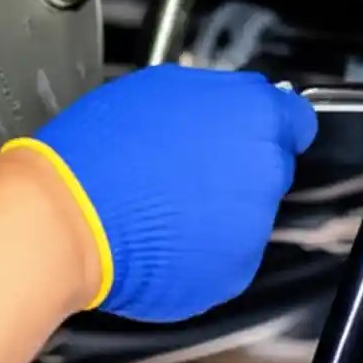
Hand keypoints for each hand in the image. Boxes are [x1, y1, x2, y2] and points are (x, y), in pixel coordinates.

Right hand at [7, 65, 317, 322]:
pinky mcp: (234, 273)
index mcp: (255, 118)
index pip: (296, 119)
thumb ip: (216, 98)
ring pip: (247, 215)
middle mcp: (266, 172)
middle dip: (236, 169)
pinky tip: (162, 237)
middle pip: (269, 168)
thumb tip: (236, 103)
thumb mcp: (161, 88)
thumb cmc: (99, 152)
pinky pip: (226, 256)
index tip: (249, 132)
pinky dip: (202, 251)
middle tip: (183, 171)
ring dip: (218, 212)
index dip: (268, 125)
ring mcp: (254, 228)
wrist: (66, 220)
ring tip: (163, 206)